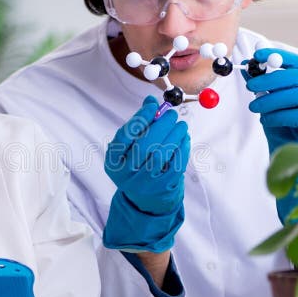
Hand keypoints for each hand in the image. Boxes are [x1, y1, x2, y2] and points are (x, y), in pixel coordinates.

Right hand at [103, 95, 189, 252]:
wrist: (146, 196)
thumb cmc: (137, 162)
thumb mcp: (131, 146)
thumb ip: (140, 123)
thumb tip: (152, 101)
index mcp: (114, 161)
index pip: (124, 137)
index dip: (139, 119)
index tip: (152, 106)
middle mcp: (126, 174)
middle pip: (144, 146)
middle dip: (161, 126)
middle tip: (171, 114)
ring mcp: (145, 183)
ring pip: (162, 154)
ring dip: (174, 135)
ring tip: (180, 125)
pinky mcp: (164, 187)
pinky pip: (176, 164)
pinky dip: (182, 147)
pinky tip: (184, 138)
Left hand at [244, 48, 297, 165]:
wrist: (297, 150)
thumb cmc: (286, 122)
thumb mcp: (271, 100)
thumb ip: (262, 83)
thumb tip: (245, 66)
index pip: (296, 61)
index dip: (277, 55)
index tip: (257, 55)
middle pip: (296, 77)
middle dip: (270, 79)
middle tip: (250, 86)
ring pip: (296, 96)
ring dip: (271, 100)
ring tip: (254, 107)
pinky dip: (278, 117)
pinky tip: (266, 120)